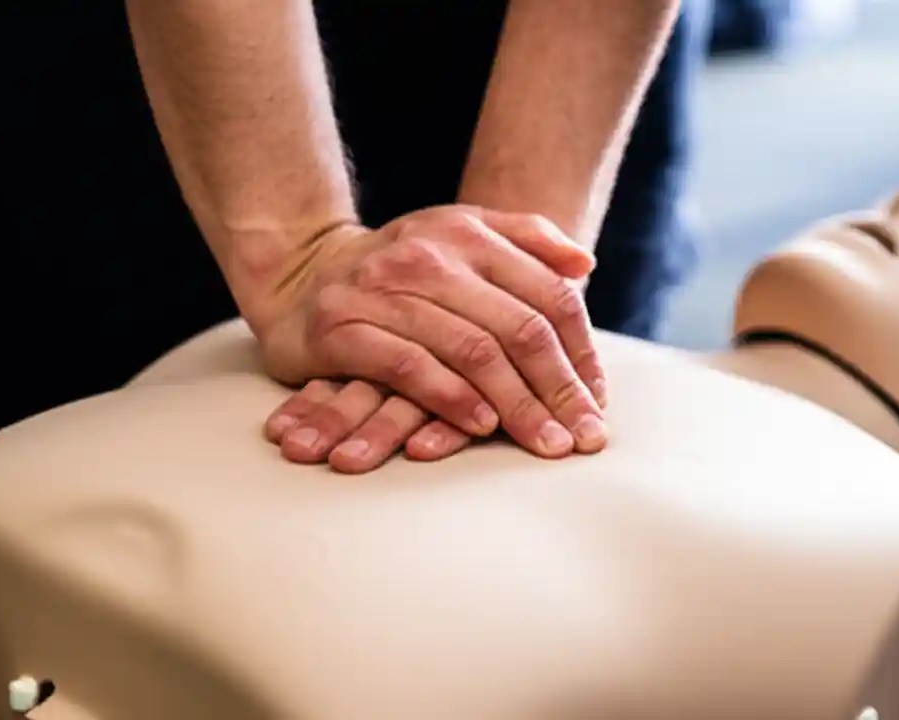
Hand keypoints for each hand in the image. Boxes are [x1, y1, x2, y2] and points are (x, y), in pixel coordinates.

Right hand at [248, 205, 608, 457]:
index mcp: (468, 234)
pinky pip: (409, 366)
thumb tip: (585, 265)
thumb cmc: (400, 268)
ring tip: (546, 441)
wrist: (300, 271)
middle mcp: (429, 256)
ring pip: (471, 351)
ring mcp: (384, 289)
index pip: (547, 296)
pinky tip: (482, 425)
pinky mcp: (343, 326)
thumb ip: (525, 241)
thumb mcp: (460, 237)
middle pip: (519, 329)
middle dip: (559, 389)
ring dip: (517, 404)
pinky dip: (451, 398)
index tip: (598, 400)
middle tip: (584, 436)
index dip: (581, 352)